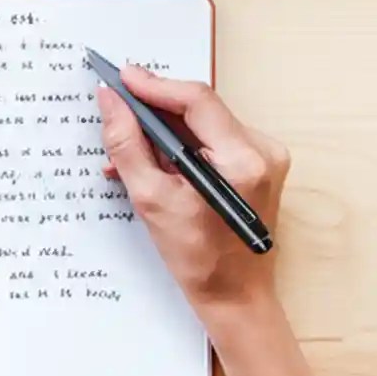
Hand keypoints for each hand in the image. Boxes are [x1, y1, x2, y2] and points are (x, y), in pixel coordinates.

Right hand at [97, 66, 287, 316]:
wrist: (235, 297)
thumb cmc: (199, 260)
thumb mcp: (152, 200)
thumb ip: (128, 145)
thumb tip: (110, 102)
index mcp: (243, 160)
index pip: (196, 100)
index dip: (154, 86)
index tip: (121, 78)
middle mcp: (262, 151)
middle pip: (200, 108)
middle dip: (155, 109)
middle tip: (118, 108)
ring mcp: (265, 157)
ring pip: (204, 123)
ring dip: (165, 130)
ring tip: (129, 148)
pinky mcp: (259, 165)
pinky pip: (214, 139)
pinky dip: (182, 145)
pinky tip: (155, 161)